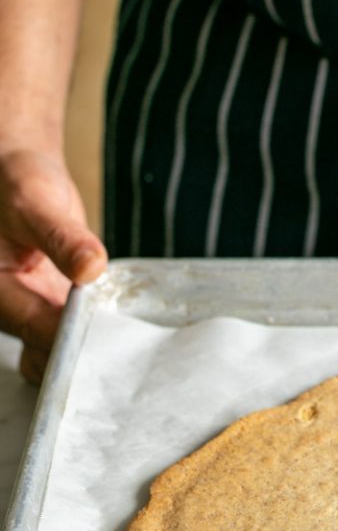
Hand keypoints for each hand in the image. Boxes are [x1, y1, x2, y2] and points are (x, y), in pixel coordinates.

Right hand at [0, 149, 106, 382]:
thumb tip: (91, 267)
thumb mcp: (34, 200)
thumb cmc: (12, 181)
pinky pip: (74, 335)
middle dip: (86, 355)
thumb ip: (62, 237)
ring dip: (94, 349)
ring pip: (61, 351)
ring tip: (131, 343)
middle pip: (47, 352)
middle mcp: (8, 310)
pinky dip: (98, 334)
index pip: (34, 329)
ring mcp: (31, 313)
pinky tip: (126, 327)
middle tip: (128, 348)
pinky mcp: (52, 309)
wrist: (13, 175)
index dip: (73, 339)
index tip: (111, 339)